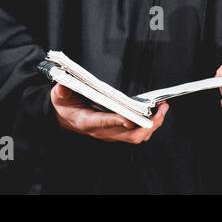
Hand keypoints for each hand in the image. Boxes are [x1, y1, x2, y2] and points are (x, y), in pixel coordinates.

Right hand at [50, 83, 167, 142]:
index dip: (117, 121)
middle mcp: (101, 131)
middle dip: (147, 124)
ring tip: (163, 109)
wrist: (64, 118)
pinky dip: (148, 126)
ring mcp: (110, 133)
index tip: (130, 118)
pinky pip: (135, 134)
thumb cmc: (65, 106)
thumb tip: (63, 84)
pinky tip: (156, 113)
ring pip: (135, 136)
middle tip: (160, 110)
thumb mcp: (59, 96)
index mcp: (87, 121)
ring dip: (152, 126)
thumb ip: (61, 90)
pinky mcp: (116, 133)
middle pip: (128, 134)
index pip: (104, 123)